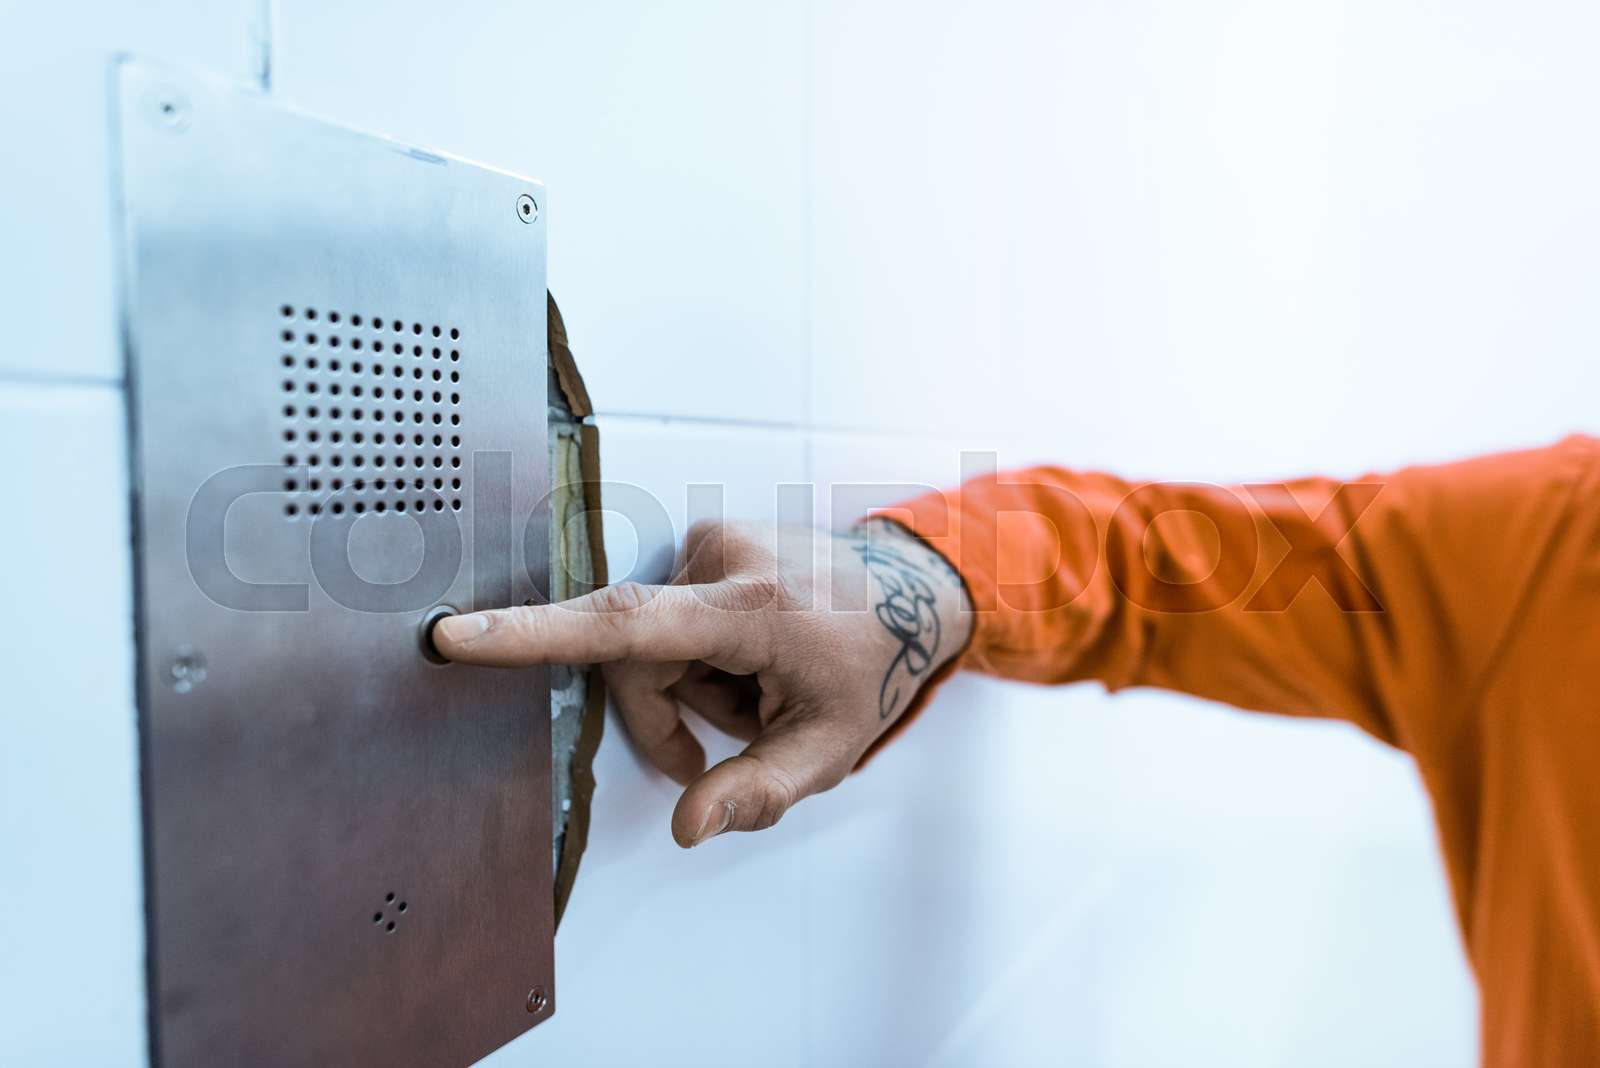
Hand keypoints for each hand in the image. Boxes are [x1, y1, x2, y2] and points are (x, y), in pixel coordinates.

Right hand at [433, 519, 971, 846]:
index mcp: (750, 608)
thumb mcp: (830, 750)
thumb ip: (757, 791)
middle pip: (632, 657)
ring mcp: (714, 538)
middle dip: (667, 713)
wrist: (911, 590)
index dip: (531, 634)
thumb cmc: (870, 669)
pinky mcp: (709, 537)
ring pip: (648, 639)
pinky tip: (747, 658)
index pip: (624, 624)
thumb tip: (684, 828)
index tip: (454, 634)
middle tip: (726, 742)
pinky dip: (697, 652)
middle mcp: (723, 557)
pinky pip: (668, 612)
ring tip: (755, 688)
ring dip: (690, 682)